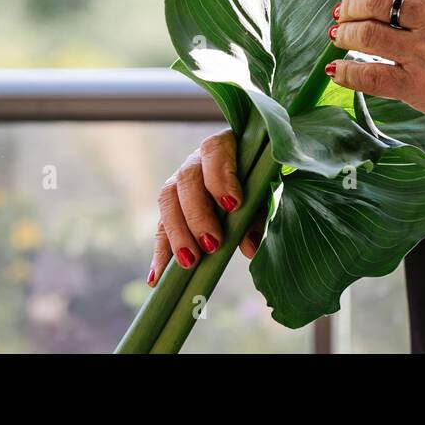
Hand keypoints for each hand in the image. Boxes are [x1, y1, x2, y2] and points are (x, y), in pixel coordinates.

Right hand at [147, 128, 264, 285]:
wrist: (255, 177)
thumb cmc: (263, 181)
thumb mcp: (267, 193)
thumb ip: (259, 215)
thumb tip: (249, 247)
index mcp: (224, 146)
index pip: (214, 151)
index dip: (220, 177)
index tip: (233, 205)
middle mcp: (196, 161)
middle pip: (186, 180)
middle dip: (197, 214)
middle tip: (213, 244)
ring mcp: (179, 183)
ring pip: (168, 201)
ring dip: (177, 234)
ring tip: (190, 262)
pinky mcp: (172, 208)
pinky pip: (160, 227)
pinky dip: (160, 252)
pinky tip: (157, 277)